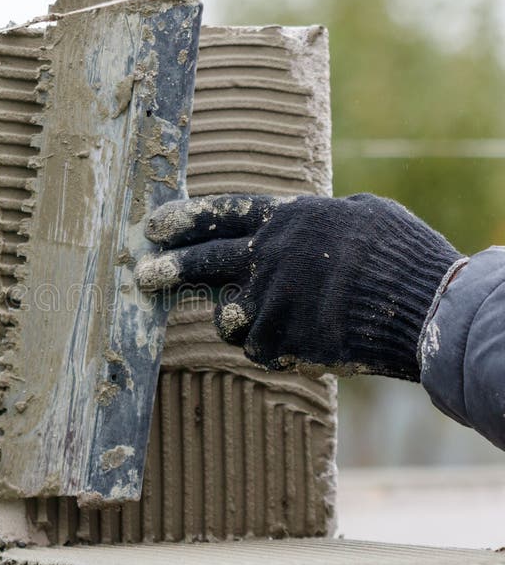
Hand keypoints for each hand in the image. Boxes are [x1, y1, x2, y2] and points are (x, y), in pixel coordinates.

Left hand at [136, 193, 462, 379]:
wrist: (422, 305)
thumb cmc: (399, 254)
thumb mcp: (359, 213)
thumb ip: (316, 220)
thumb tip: (300, 224)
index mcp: (286, 219)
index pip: (222, 214)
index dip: (185, 219)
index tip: (154, 226)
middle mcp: (269, 257)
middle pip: (202, 262)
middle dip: (168, 270)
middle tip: (143, 276)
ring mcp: (272, 300)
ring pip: (227, 319)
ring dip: (239, 322)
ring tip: (268, 321)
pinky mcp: (281, 340)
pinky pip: (259, 350)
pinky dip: (273, 349)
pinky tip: (302, 341)